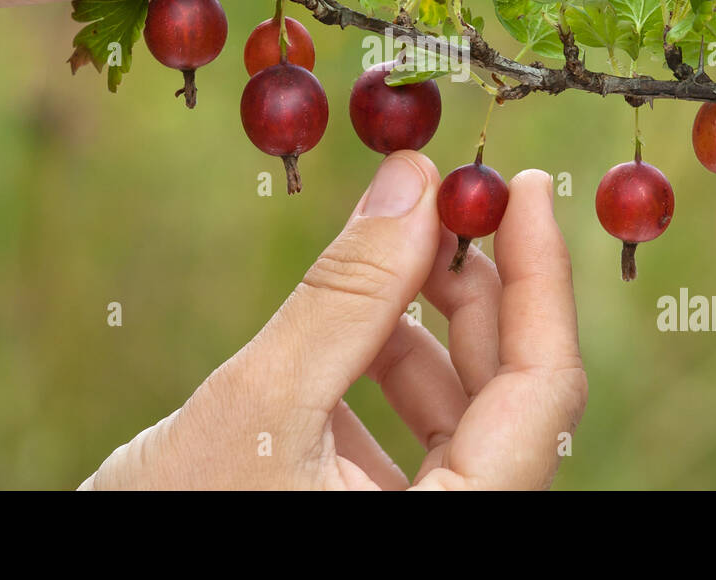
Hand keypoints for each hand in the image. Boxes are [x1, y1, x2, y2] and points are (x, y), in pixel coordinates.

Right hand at [80, 152, 586, 489]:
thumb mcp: (261, 402)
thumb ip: (348, 295)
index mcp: (455, 529)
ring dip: (427, 330)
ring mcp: (420, 531)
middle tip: (442, 205)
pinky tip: (349, 332)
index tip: (520, 186)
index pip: (545, 392)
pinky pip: (415, 445)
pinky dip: (386, 376)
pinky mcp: (378, 527)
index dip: (541, 278)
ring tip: (384, 260)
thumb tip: (415, 182)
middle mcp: (455, 532)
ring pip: (464, 419)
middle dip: (478, 291)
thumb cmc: (170, 527)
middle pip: (512, 398)